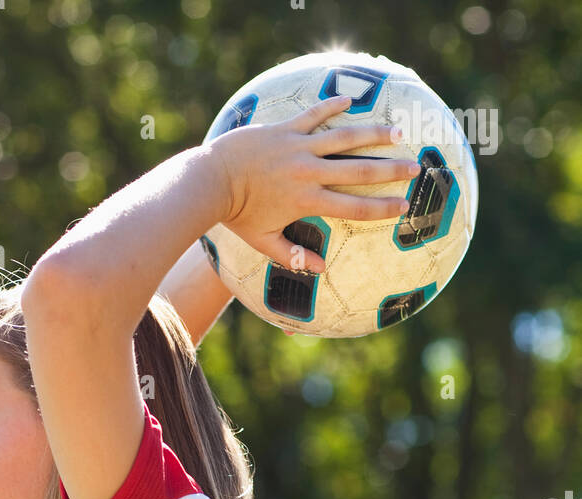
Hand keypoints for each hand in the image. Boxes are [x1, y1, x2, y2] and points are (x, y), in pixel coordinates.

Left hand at [210, 94, 420, 274]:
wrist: (210, 180)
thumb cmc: (236, 215)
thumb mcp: (263, 242)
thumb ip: (292, 257)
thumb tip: (320, 270)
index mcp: (307, 201)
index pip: (353, 207)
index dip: (380, 208)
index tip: (402, 206)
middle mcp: (308, 173)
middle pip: (359, 171)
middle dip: (390, 171)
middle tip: (414, 168)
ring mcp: (298, 147)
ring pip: (344, 138)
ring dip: (373, 134)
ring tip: (397, 131)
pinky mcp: (285, 128)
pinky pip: (314, 114)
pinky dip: (332, 106)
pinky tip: (350, 100)